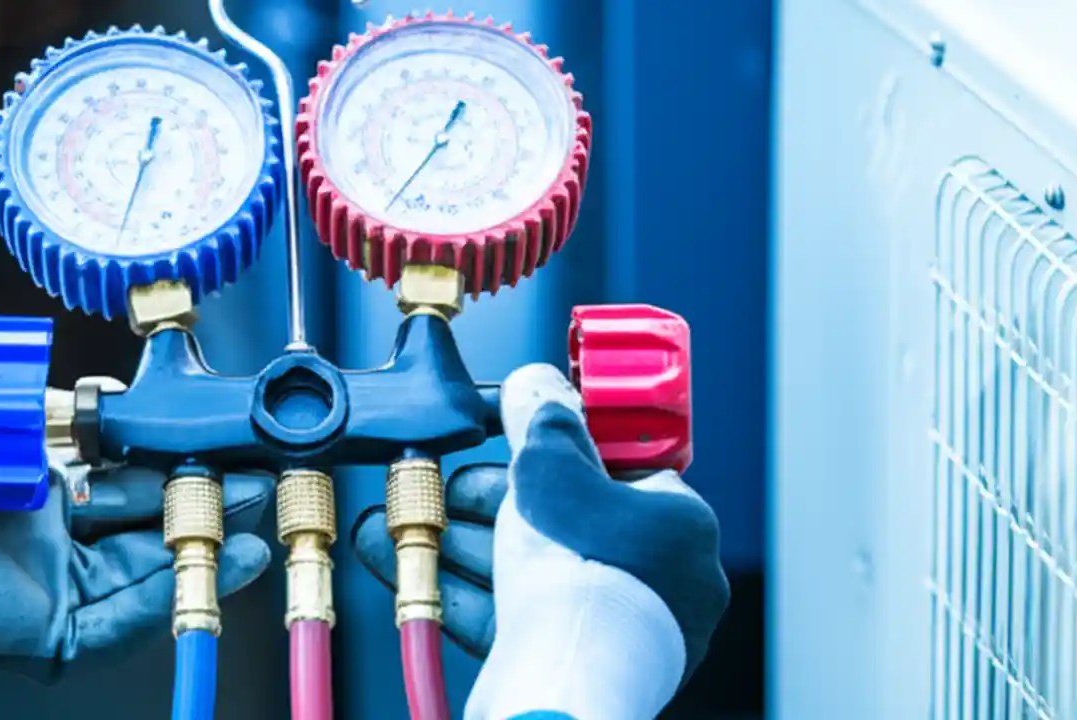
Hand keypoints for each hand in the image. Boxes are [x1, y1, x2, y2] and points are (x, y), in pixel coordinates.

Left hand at [0, 368, 273, 678]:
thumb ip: (44, 394)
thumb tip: (110, 396)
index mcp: (31, 483)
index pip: (123, 476)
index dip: (173, 462)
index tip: (215, 442)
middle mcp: (44, 536)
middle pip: (145, 524)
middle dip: (204, 502)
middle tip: (255, 480)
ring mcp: (47, 585)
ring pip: (146, 572)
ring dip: (206, 548)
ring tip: (258, 524)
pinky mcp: (47, 631)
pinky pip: (124, 620)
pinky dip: (177, 595)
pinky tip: (226, 564)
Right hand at [354, 363, 728, 719]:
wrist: (565, 690)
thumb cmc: (581, 575)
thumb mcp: (554, 470)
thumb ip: (543, 420)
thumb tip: (537, 381)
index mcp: (676, 527)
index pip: (616, 469)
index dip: (555, 449)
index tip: (509, 438)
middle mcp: (656, 582)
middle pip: (559, 521)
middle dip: (485, 500)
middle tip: (441, 482)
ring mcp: (613, 628)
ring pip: (525, 569)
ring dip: (456, 540)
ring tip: (401, 516)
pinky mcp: (565, 662)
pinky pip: (508, 613)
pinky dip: (455, 585)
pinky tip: (399, 558)